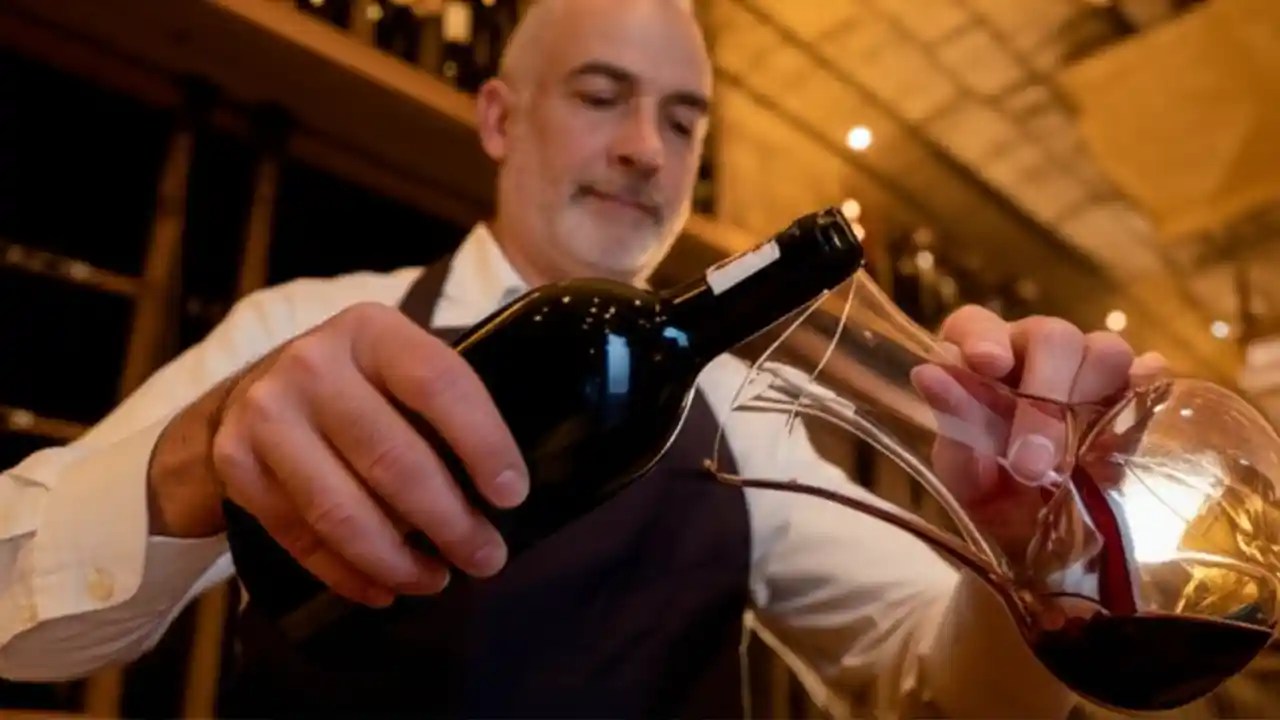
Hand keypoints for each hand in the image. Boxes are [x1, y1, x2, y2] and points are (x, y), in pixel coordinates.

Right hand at [168, 302, 528, 607]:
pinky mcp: (235, 465)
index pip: (438, 384)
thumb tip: (504, 489)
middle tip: (487, 558)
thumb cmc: (356, 386)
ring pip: (342, 510)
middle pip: (392, 459)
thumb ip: (446, 406)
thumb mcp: (398, 367)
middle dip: (449, 522)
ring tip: (438, 580)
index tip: (512, 495)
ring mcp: (266, 414)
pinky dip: (349, 573)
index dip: (482, 443)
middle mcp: (313, 364)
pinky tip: (385, 588)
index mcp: (372, 330)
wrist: (251, 393)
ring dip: (398, 560)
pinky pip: (302, 536)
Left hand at [910, 305, 1167, 561]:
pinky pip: (1149, 374)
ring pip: (1103, 349)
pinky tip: (1139, 397)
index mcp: (983, 364)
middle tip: (1030, 463)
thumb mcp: (966, 475)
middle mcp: (1035, 354)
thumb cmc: (995, 496)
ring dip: (1088, 396)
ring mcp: (1090, 371)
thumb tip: (929, 375)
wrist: (1048, 541)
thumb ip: (954, 426)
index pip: (976, 324)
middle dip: (1044, 392)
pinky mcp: (1134, 396)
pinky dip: (1147, 382)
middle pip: (1051, 335)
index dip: (982, 337)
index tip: (988, 365)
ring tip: (1072, 455)